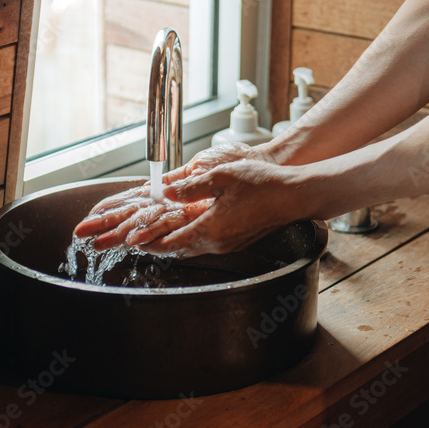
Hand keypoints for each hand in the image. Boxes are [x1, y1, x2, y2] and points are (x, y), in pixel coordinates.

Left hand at [126, 157, 308, 256]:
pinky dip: (190, 240)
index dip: (150, 243)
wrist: (294, 196)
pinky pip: (207, 244)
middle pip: (180, 250)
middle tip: (139, 241)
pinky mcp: (238, 240)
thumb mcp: (221, 177)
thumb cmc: (263, 184)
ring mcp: (229, 244)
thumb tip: (166, 192)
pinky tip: (187, 231)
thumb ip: (190, 186)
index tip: (134, 241)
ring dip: (174, 244)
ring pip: (193, 248)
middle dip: (157, 246)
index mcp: (211, 230)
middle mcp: (219, 243)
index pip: (171, 243)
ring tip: (157, 238)